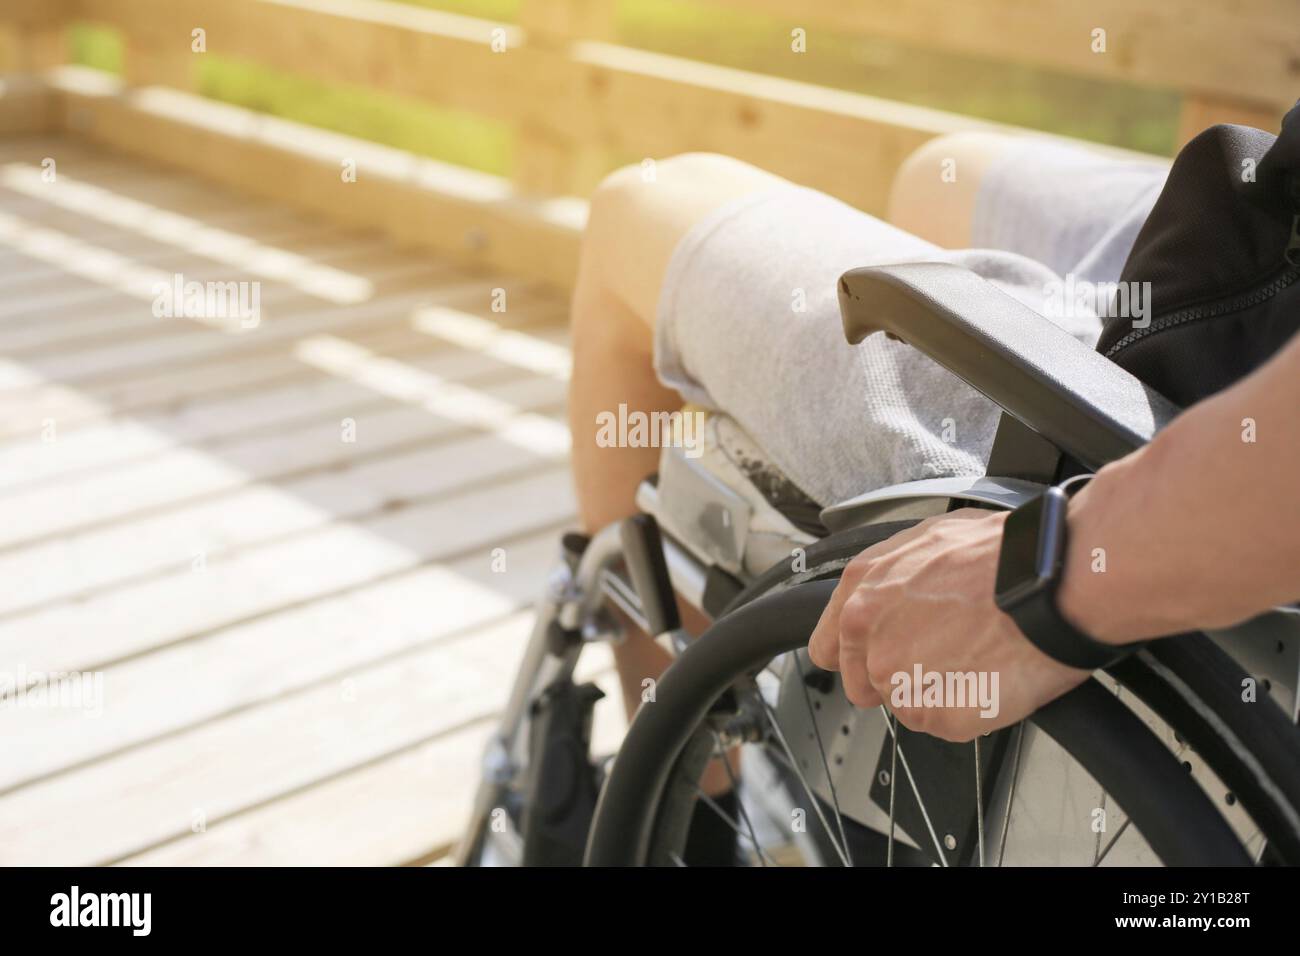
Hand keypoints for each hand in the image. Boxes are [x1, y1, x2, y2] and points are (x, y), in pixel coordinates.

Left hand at [807, 509, 1090, 741]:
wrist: (1050, 583)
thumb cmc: (1000, 556)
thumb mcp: (925, 539)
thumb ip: (888, 576)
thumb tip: (881, 592)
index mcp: (861, 597)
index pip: (828, 649)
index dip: (854, 655)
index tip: (872, 657)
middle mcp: (871, 643)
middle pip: (866, 686)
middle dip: (898, 677)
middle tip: (943, 655)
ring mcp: (902, 684)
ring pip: (907, 706)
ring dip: (936, 692)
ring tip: (975, 657)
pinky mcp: (938, 716)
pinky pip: (945, 724)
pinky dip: (967, 709)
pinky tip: (989, 675)